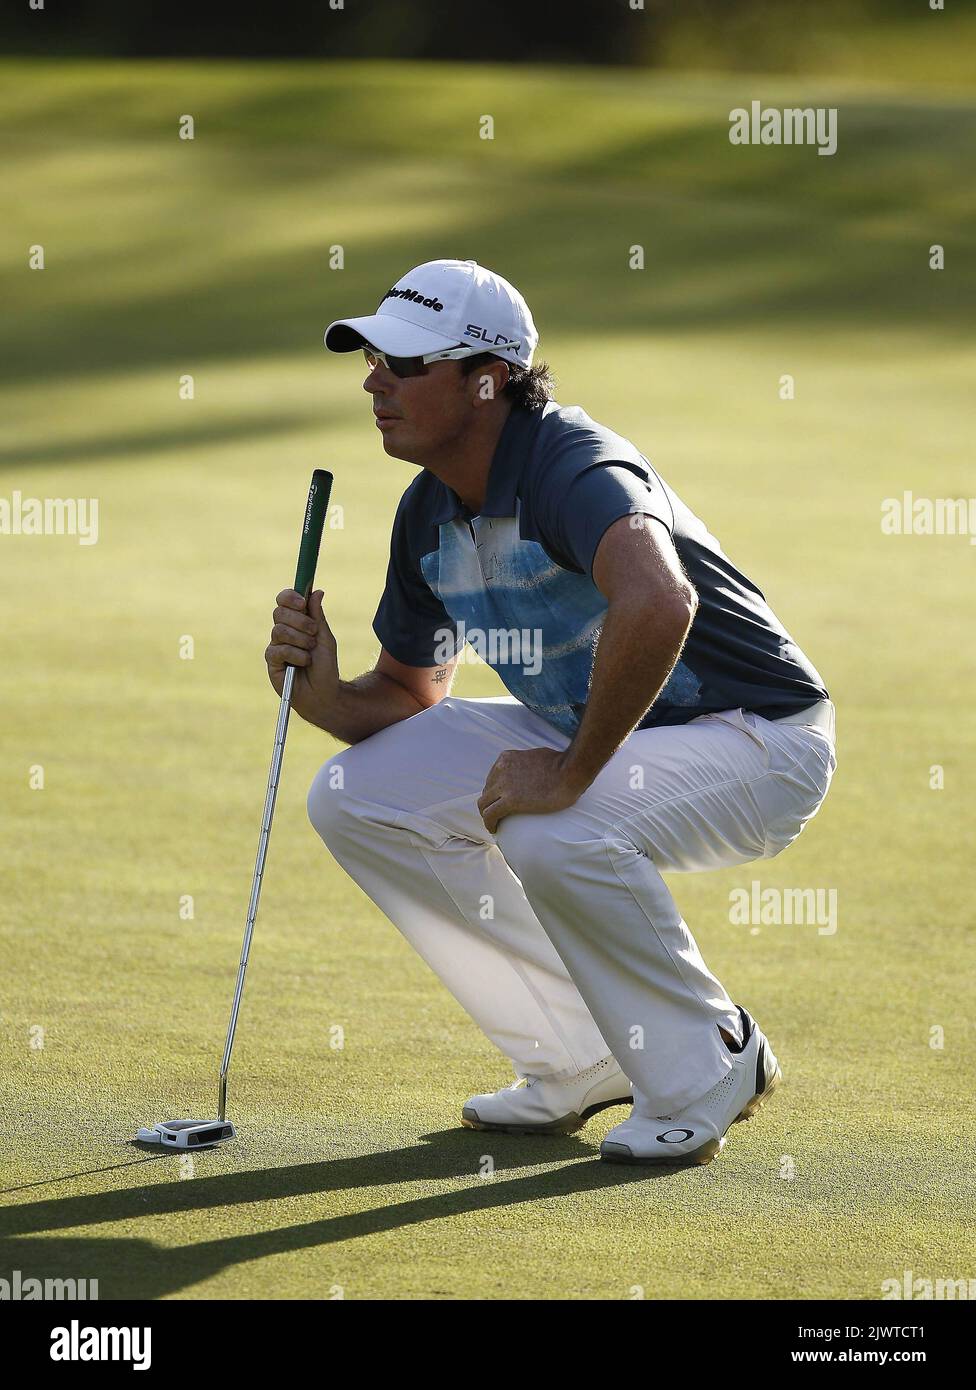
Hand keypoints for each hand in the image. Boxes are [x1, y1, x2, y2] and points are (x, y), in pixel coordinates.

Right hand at [265, 588, 339, 725]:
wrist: (322, 693)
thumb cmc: (325, 666)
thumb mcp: (325, 638)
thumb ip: (318, 616)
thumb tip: (317, 591)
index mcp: (295, 621)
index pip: (284, 600)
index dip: (290, 597)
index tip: (302, 602)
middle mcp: (283, 630)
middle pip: (279, 612)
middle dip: (300, 621)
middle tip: (314, 632)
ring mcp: (275, 645)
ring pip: (279, 630)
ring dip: (300, 640)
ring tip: (311, 651)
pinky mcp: (271, 661)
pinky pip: (278, 650)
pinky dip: (296, 655)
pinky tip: (304, 662)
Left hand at [477, 748, 584, 833]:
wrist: (571, 771)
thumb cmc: (562, 764)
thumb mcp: (536, 755)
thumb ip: (526, 762)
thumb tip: (529, 769)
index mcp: (506, 759)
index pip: (492, 778)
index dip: (495, 792)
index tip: (500, 801)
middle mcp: (501, 770)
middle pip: (487, 791)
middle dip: (491, 803)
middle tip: (498, 814)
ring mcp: (504, 785)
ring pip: (484, 804)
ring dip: (488, 814)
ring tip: (495, 823)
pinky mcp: (510, 801)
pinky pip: (490, 815)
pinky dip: (490, 823)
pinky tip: (495, 829)